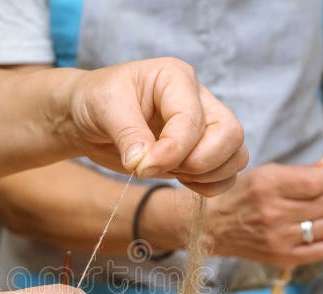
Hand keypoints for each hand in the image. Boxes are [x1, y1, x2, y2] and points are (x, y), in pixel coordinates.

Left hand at [64, 57, 248, 196]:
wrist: (86, 117)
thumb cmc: (95, 101)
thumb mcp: (105, 107)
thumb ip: (128, 133)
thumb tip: (144, 162)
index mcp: (177, 78)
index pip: (194, 118)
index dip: (173, 149)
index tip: (142, 166)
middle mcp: (198, 100)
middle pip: (231, 135)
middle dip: (200, 162)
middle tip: (163, 167)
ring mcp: (203, 127)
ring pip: (236, 156)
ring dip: (207, 175)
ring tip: (170, 171)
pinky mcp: (198, 152)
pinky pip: (225, 174)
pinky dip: (208, 186)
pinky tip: (178, 179)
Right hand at [141, 160, 322, 266]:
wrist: (213, 226)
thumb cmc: (241, 196)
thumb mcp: (266, 174)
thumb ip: (301, 172)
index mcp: (269, 186)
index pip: (320, 181)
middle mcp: (274, 213)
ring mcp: (279, 238)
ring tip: (317, 210)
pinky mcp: (282, 257)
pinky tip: (314, 229)